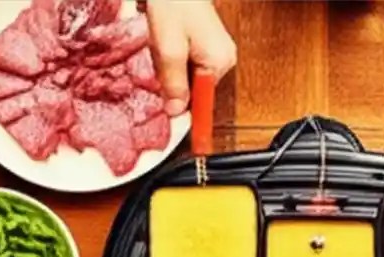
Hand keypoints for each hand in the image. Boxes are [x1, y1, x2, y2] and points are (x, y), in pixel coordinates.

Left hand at [146, 0, 236, 115]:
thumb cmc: (173, 6)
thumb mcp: (169, 49)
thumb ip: (174, 84)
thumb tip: (176, 113)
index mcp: (218, 63)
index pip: (203, 102)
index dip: (184, 110)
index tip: (171, 118)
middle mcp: (223, 60)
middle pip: (195, 90)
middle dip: (173, 83)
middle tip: (160, 62)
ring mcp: (217, 52)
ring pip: (189, 77)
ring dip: (171, 70)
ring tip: (163, 46)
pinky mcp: (208, 44)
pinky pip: (189, 64)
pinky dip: (174, 60)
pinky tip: (167, 43)